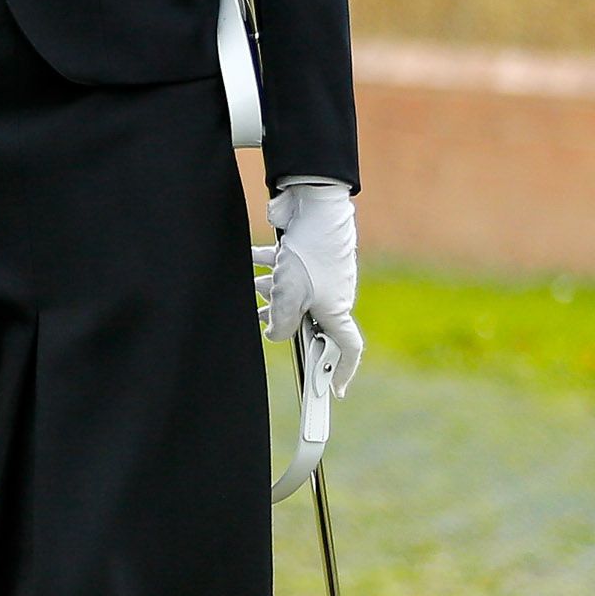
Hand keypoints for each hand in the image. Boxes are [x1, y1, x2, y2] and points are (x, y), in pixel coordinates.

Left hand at [255, 178, 364, 397]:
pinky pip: (279, 266)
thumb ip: (281, 324)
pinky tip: (247, 262)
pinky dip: (263, 265)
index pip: (347, 348)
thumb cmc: (310, 252)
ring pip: (288, 291)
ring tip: (249, 293)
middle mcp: (330, 293)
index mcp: (336, 308)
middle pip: (306, 319)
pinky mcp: (301, 253)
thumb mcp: (290, 296)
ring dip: (266, 292)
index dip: (344, 371)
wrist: (313, 204)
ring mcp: (315, 273)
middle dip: (282, 322)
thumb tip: (273, 335)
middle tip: (262, 325)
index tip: (336, 391)